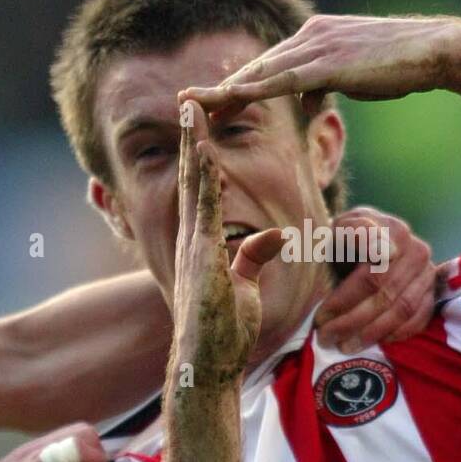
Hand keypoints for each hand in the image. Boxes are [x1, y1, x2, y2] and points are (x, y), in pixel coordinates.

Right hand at [171, 101, 285, 388]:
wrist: (207, 365)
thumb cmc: (224, 332)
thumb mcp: (245, 285)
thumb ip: (253, 256)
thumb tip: (270, 235)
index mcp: (204, 243)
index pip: (203, 188)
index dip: (203, 152)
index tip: (204, 118)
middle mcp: (194, 239)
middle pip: (193, 176)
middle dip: (192, 136)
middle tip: (189, 97)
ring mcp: (195, 248)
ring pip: (194, 187)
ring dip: (194, 147)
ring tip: (193, 110)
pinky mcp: (204, 261)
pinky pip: (205, 215)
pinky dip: (206, 184)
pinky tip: (209, 158)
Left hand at [181, 15, 460, 115]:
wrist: (436, 51)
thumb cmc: (398, 66)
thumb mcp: (351, 78)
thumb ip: (322, 86)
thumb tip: (306, 103)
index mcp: (314, 37)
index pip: (267, 64)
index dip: (236, 84)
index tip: (210, 100)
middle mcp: (310, 36)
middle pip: (256, 66)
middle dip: (221, 88)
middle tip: (185, 104)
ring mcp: (319, 47)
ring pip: (262, 72)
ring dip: (226, 90)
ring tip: (194, 105)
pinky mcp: (330, 62)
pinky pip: (282, 80)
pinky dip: (253, 90)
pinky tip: (230, 99)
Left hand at [313, 206, 435, 350]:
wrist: (366, 238)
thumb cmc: (345, 235)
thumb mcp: (341, 226)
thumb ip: (355, 231)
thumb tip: (385, 252)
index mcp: (395, 232)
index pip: (372, 275)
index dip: (345, 299)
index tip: (321, 316)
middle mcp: (417, 252)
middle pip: (386, 296)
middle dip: (352, 321)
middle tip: (325, 337)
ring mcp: (428, 274)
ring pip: (402, 311)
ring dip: (371, 333)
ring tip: (342, 346)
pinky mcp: (432, 292)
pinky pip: (418, 319)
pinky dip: (395, 334)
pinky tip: (371, 344)